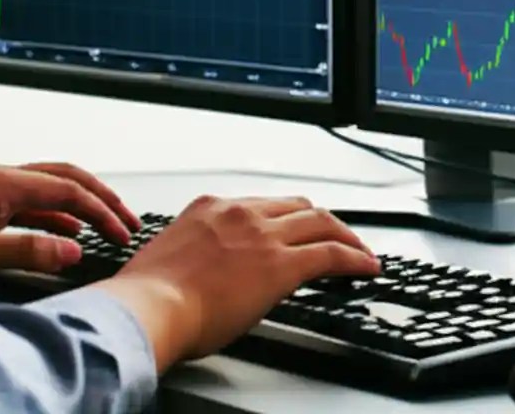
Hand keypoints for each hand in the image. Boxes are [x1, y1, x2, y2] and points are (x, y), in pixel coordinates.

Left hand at [0, 163, 139, 296]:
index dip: (99, 211)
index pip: (66, 189)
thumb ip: (28, 251)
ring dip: (82, 208)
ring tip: (107, 227)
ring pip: (52, 191)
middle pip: (66, 178)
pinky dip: (59, 220)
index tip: (121, 232)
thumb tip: (74, 249)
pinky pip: (35, 208)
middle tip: (128, 220)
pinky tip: (70, 236)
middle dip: (101, 198)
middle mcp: (0, 181)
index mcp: (0, 182)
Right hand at [91, 195, 379, 372]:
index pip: (261, 205)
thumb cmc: (148, 297)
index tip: (294, 229)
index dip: (285, 218)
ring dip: (346, 236)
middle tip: (336, 235)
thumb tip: (210, 272)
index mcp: (210, 208)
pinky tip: (366, 267)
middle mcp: (240, 213)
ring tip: (360, 251)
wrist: (148, 308)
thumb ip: (199, 253)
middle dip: (321, 221)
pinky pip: (332, 254)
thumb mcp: (174, 257)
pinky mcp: (282, 263)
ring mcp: (264, 235)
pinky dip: (355, 258)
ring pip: (321, 222)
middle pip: (298, 206)